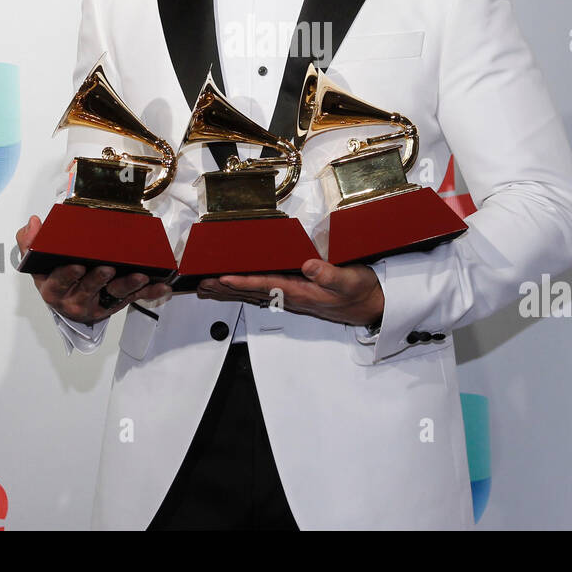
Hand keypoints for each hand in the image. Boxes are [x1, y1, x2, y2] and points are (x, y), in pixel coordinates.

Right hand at [15, 215, 173, 325]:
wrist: (67, 303)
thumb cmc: (54, 278)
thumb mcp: (37, 263)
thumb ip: (29, 242)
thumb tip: (33, 223)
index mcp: (53, 288)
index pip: (59, 282)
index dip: (67, 275)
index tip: (77, 266)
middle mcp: (75, 299)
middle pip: (88, 290)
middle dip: (98, 280)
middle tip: (108, 268)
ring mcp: (98, 303)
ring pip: (114, 295)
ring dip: (128, 285)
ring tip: (140, 276)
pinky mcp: (116, 303)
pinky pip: (134, 298)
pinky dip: (149, 293)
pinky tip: (162, 287)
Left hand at [197, 258, 383, 328]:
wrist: (371, 306)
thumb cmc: (360, 291)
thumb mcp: (350, 280)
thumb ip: (329, 274)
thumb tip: (308, 265)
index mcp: (302, 292)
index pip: (266, 285)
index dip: (243, 281)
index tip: (223, 277)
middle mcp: (292, 297)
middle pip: (252, 292)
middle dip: (226, 288)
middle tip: (201, 284)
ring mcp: (291, 298)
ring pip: (254, 294)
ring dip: (229, 291)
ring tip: (207, 287)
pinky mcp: (294, 295)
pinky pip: (262, 292)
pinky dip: (243, 289)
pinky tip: (233, 288)